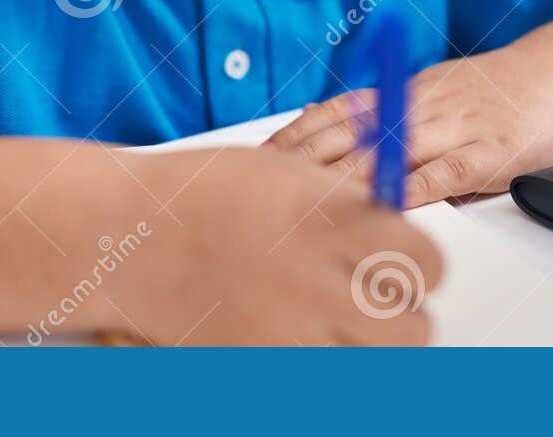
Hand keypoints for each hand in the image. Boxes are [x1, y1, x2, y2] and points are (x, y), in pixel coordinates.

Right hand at [118, 147, 442, 344]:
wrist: (126, 237)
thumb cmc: (200, 195)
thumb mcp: (286, 173)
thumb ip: (346, 200)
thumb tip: (399, 220)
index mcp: (325, 221)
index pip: (424, 259)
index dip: (426, 262)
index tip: (413, 260)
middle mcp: (312, 282)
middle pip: (413, 329)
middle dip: (407, 314)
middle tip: (385, 298)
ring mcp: (284, 334)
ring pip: (371, 363)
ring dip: (366, 344)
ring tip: (337, 316)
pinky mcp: (258, 369)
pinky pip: (320, 380)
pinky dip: (319, 363)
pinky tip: (298, 334)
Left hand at [264, 52, 552, 206]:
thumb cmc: (497, 91)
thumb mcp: (432, 91)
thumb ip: (386, 113)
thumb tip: (327, 126)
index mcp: (403, 93)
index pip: (335, 112)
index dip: (296, 136)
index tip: (260, 158)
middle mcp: (420, 105)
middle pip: (351, 134)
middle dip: (305, 162)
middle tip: (266, 184)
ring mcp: (453, 127)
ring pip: (388, 153)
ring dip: (345, 178)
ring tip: (307, 199)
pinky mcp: (487, 151)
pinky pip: (443, 173)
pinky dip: (412, 190)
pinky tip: (386, 208)